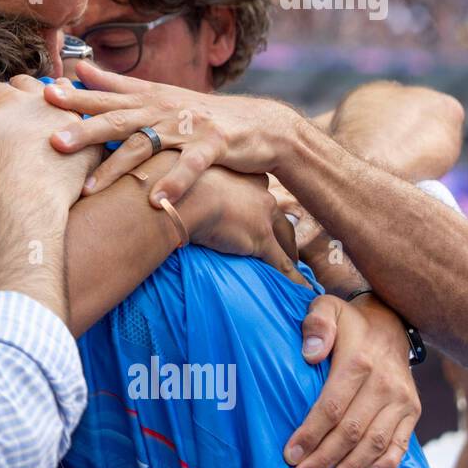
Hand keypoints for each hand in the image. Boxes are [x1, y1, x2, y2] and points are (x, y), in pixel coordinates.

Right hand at [0, 75, 100, 209]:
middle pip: (28, 85)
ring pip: (63, 97)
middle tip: (11, 93)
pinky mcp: (87, 140)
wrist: (30, 197)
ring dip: (53, 94)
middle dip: (16, 87)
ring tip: (50, 96)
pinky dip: (76, 120)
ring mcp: (68, 119)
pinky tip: (74, 125)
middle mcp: (42, 101)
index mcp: (12, 99)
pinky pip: (84, 124)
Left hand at [44, 61, 303, 205]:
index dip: (75, 96)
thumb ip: (117, 86)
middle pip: (118, 121)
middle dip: (85, 131)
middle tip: (53, 142)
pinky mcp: (214, 145)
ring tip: (90, 188)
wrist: (260, 124)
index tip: (42, 94)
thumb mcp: (158, 95)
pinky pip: (191, 166)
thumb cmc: (200, 113)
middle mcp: (163, 110)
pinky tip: (156, 201)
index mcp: (147, 99)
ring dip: (118, 167)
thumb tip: (79, 68)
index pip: (105, 98)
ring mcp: (188, 128)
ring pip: (147, 146)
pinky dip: (174, 183)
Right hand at [176, 165, 306, 285]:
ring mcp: (263, 218)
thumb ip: (186, 190)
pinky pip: (282, 264)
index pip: (260, 195)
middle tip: (285, 249)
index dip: (263, 209)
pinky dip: (293, 279)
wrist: (181, 198)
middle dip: (283, 234)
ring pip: (285, 240)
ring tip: (293, 269)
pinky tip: (301, 290)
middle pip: (279, 217)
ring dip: (291, 254)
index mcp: (244, 178)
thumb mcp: (185, 181)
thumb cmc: (175, 188)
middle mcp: (260, 194)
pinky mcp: (261, 241)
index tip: (262, 218)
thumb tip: (166, 200)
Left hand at [283, 294, 420, 467]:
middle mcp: (384, 385)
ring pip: (376, 443)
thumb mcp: (327, 308)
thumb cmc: (348, 322)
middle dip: (325, 458)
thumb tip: (310, 354)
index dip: (310, 433)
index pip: (331, 406)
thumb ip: (316, 324)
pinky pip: (401, 444)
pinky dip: (387, 466)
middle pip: (351, 430)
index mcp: (359, 362)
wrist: (391, 323)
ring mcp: (402, 400)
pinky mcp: (413, 411)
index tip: (290, 454)